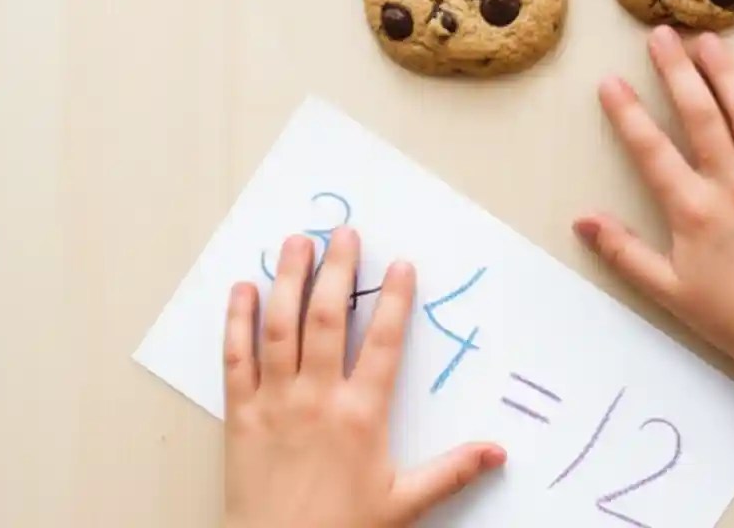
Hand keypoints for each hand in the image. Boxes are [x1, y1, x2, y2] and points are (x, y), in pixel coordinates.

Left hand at [223, 229, 505, 527]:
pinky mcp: (240, 414)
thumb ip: (452, 472)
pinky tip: (242, 290)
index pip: (382, 342)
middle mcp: (316, 398)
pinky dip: (237, 321)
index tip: (399, 265)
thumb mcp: (404, 503)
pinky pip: (235, 358)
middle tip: (344, 234)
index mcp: (361, 415)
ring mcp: (274, 402)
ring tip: (295, 243)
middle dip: (336, 270)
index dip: (393, 299)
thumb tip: (498, 452)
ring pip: (279, 327)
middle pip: (326, 318)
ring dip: (287, 279)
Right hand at [574, 27, 733, 377]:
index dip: (627, 113)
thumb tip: (583, 221)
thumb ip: (623, 253)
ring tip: (709, 41)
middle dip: (677, 71)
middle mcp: (733, 189)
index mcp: (694, 212)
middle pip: (702, 116)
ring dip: (729, 74)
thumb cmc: (732, 318)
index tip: (611, 82)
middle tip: (661, 33)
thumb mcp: (667, 291)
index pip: (652, 151)